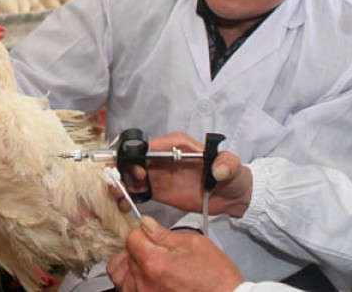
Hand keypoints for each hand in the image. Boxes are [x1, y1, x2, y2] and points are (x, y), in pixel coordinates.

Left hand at [106, 216, 243, 291]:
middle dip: (136, 249)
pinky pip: (127, 289)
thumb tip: (145, 224)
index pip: (131, 237)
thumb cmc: (216, 277)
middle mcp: (143, 282)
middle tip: (154, 250)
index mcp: (154, 262)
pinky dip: (132, 282)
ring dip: (129, 266)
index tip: (151, 235)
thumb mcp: (195, 244)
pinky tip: (148, 279)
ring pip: (119, 275)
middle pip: (123, 256)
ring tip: (147, 265)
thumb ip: (165, 234)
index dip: (142, 232)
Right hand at [132, 132, 251, 216]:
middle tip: (125, 187)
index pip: (149, 146)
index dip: (139, 157)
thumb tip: (218, 169)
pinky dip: (126, 196)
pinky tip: (124, 206)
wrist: (231, 197)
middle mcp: (161, 158)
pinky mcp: (157, 190)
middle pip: (133, 160)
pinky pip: (136, 191)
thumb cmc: (231, 176)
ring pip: (130, 175)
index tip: (140, 172)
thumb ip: (227, 164)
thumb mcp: (232, 167)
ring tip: (119, 199)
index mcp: (175, 145)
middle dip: (124, 171)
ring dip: (120, 185)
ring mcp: (157, 174)